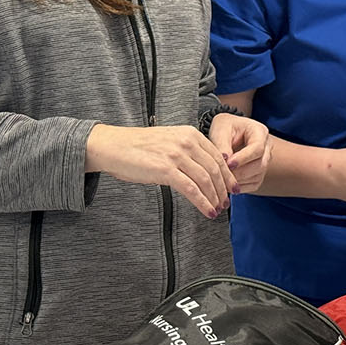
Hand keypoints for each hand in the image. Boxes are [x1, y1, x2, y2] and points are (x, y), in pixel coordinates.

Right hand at [85, 124, 236, 218]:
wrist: (112, 146)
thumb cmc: (137, 147)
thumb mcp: (169, 141)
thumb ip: (188, 151)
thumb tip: (204, 171)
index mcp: (190, 133)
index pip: (218, 156)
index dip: (228, 175)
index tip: (232, 188)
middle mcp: (186, 142)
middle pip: (215, 169)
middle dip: (223, 189)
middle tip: (227, 203)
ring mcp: (176, 155)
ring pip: (206, 180)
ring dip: (215, 198)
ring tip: (217, 210)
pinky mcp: (165, 170)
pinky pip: (191, 189)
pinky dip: (202, 202)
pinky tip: (207, 211)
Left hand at [206, 113, 271, 193]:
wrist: (225, 133)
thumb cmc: (223, 128)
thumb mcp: (220, 131)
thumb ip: (222, 145)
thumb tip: (225, 161)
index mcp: (259, 131)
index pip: (257, 148)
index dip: (243, 158)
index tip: (228, 164)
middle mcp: (266, 147)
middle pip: (260, 164)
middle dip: (240, 172)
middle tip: (223, 174)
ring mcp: (264, 161)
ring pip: (257, 176)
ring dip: (240, 180)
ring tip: (223, 179)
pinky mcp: (259, 173)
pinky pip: (254, 184)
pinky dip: (240, 186)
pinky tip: (228, 183)